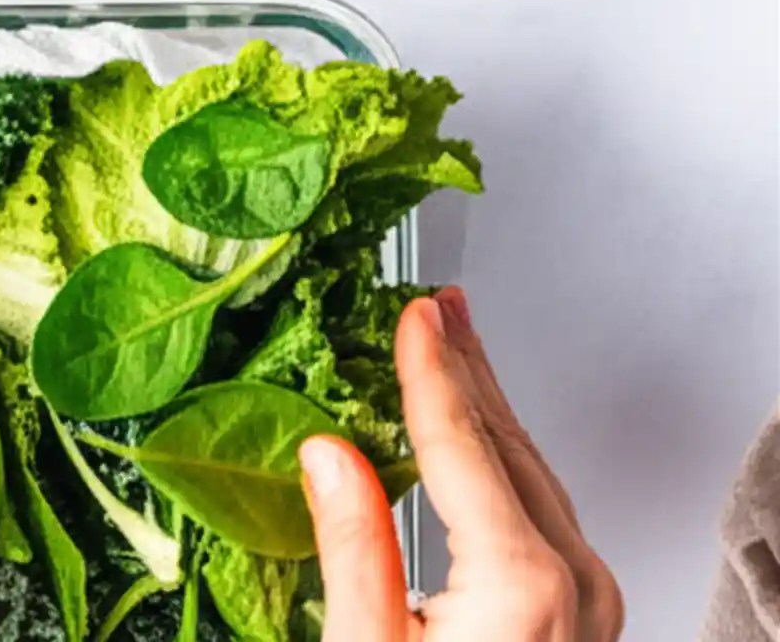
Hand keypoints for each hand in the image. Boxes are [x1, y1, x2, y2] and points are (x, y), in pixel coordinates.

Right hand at [299, 288, 622, 640]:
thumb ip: (353, 550)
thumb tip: (329, 456)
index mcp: (519, 585)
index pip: (462, 444)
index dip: (431, 369)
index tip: (414, 316)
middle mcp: (573, 584)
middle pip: (508, 443)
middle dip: (466, 366)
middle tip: (438, 308)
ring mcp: (589, 599)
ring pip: (533, 470)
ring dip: (488, 404)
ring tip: (455, 350)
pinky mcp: (584, 612)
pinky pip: (546, 507)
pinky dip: (506, 457)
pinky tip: (480, 435)